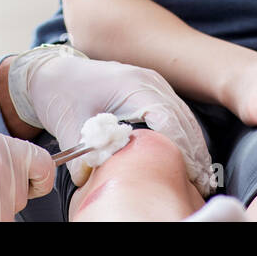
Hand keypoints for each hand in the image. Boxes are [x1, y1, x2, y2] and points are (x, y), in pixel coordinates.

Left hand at [7, 45, 215, 194]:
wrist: (54, 73)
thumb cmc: (62, 93)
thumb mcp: (68, 123)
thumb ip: (81, 152)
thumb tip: (89, 179)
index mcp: (131, 84)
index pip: (166, 117)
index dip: (180, 146)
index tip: (188, 172)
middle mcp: (148, 80)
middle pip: (182, 118)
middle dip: (194, 151)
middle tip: (202, 182)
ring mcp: (153, 83)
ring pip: (184, 117)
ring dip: (193, 145)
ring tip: (201, 176)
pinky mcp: (152, 91)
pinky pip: (177, 114)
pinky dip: (185, 136)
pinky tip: (189, 159)